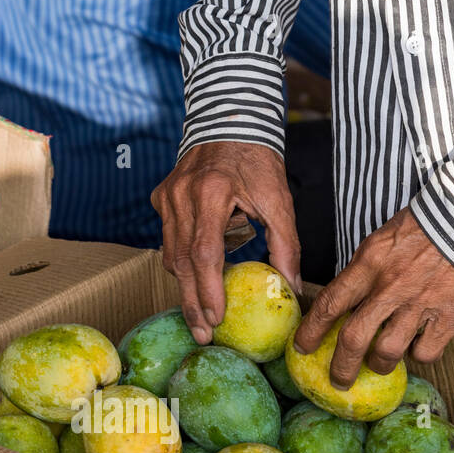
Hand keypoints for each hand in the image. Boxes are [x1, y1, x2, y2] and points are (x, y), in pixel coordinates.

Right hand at [151, 142, 301, 343]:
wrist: (230, 119)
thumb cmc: (258, 159)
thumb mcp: (279, 200)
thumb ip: (285, 244)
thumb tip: (291, 288)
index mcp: (212, 193)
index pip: (204, 253)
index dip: (207, 291)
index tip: (216, 319)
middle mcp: (182, 195)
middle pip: (181, 262)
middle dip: (192, 302)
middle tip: (203, 334)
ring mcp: (167, 196)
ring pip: (170, 254)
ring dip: (185, 286)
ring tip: (200, 314)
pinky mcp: (161, 196)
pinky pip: (167, 239)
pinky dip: (181, 262)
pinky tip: (194, 279)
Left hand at [293, 207, 453, 386]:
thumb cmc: (424, 225)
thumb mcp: (381, 241)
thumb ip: (363, 272)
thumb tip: (346, 303)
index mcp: (369, 265)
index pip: (330, 305)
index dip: (311, 332)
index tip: (302, 348)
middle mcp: (390, 288)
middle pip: (353, 340)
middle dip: (341, 367)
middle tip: (338, 381)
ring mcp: (420, 304)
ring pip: (388, 352)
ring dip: (379, 364)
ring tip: (379, 364)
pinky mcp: (449, 315)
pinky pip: (425, 352)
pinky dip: (419, 354)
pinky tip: (419, 345)